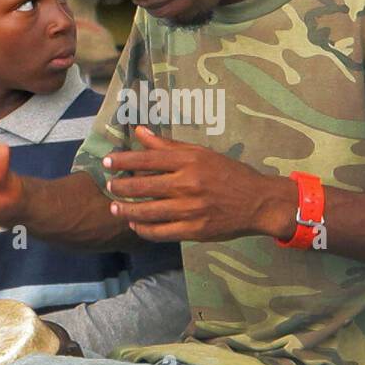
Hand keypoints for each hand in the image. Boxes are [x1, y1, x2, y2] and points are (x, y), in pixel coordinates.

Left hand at [103, 126, 296, 242]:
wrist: (258, 202)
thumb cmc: (229, 174)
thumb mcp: (202, 153)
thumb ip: (168, 145)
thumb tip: (140, 132)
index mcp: (189, 161)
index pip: (147, 159)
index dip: (123, 160)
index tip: (107, 162)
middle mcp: (188, 184)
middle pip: (142, 186)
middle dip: (119, 186)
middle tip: (108, 186)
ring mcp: (190, 209)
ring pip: (147, 212)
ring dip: (126, 210)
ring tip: (114, 208)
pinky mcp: (194, 230)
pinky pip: (160, 232)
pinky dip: (143, 230)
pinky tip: (135, 225)